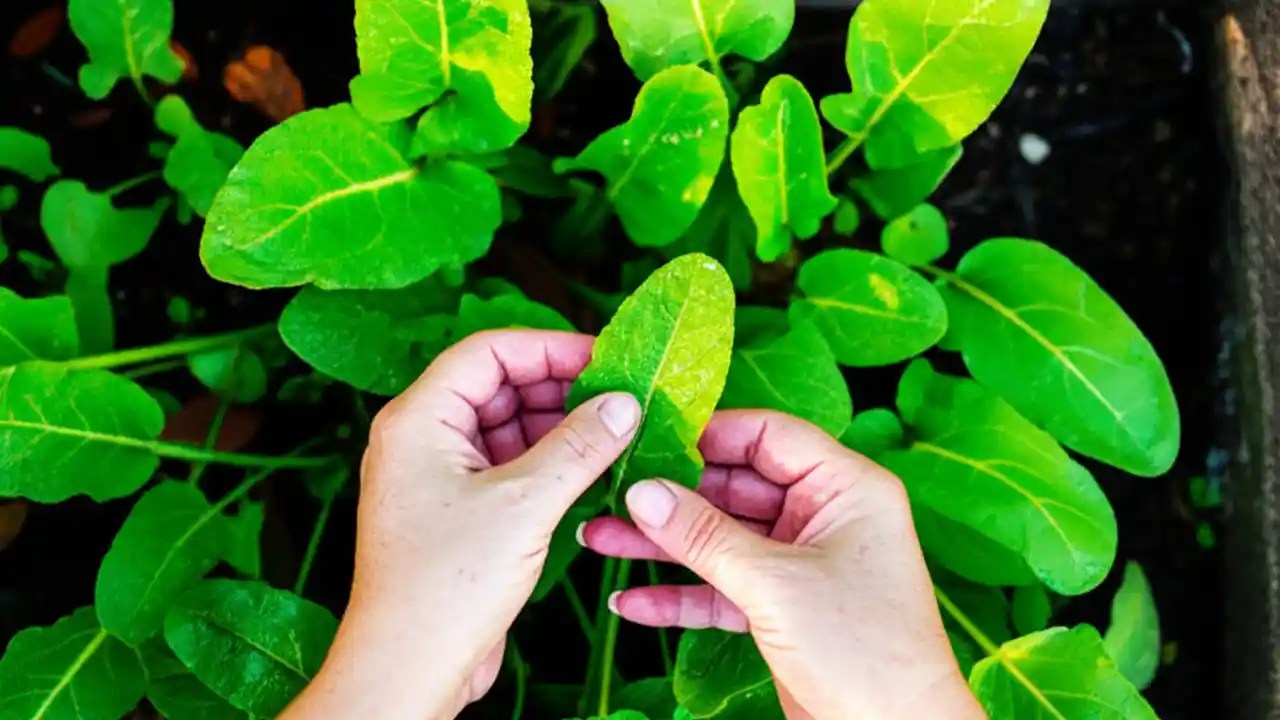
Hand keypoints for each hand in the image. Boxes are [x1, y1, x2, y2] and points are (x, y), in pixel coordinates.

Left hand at [284, 330, 640, 719]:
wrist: (408, 668)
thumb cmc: (445, 586)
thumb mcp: (524, 505)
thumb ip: (578, 447)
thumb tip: (622, 405)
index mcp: (419, 420)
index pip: (489, 353)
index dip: (549, 348)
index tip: (604, 358)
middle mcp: (422, 440)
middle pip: (499, 387)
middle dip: (560, 389)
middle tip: (620, 397)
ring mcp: (439, 478)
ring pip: (507, 429)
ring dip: (560, 429)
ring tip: (616, 434)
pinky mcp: (459, 513)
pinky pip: (508, 468)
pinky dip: (548, 464)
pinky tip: (592, 471)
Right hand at [580, 411, 983, 719]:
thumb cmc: (865, 651)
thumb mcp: (776, 584)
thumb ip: (705, 536)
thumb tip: (643, 492)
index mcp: (845, 487)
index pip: (768, 436)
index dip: (709, 434)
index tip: (649, 435)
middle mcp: (823, 516)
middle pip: (735, 487)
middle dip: (672, 495)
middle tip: (611, 490)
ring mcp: (800, 563)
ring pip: (720, 539)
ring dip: (662, 544)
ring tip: (599, 538)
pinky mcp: (780, 608)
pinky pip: (720, 587)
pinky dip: (679, 593)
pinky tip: (630, 600)